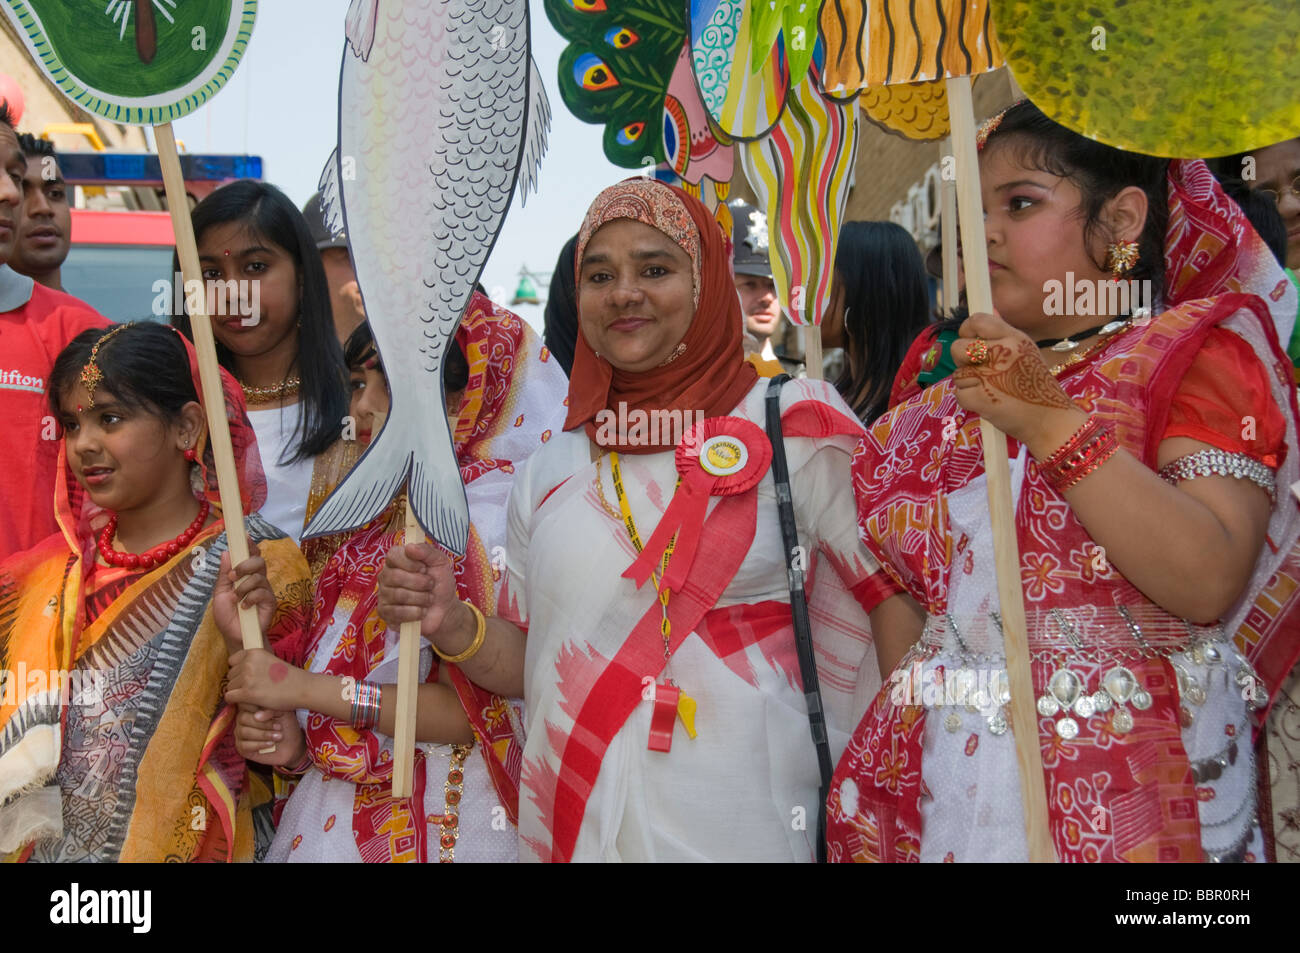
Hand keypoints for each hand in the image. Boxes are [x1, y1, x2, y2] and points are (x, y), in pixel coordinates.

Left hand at [213, 542, 274, 653]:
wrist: (234, 636)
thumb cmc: (226, 615)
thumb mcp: (220, 593)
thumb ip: (223, 574)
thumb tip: (225, 552)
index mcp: (244, 575)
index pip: (251, 555)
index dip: (250, 545)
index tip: (245, 536)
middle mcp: (257, 580)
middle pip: (259, 561)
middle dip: (245, 565)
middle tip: (233, 575)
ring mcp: (265, 591)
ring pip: (259, 577)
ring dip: (244, 586)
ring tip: (236, 598)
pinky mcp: (270, 602)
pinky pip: (263, 592)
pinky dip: (250, 598)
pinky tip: (244, 607)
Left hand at [226, 647, 302, 711]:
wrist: (302, 688)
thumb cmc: (288, 677)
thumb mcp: (270, 661)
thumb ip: (254, 662)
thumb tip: (232, 666)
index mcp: (254, 652)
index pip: (232, 661)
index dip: (238, 670)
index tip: (248, 677)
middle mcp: (248, 663)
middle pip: (230, 675)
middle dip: (238, 682)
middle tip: (253, 687)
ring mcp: (247, 677)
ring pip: (229, 686)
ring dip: (238, 692)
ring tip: (254, 694)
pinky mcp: (248, 692)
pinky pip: (229, 696)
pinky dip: (235, 701)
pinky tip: (247, 701)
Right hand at [234, 705, 306, 768]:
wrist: (292, 744)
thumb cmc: (286, 725)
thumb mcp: (283, 714)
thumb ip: (270, 710)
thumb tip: (257, 715)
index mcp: (250, 707)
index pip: (244, 704)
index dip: (258, 708)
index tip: (277, 713)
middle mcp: (242, 719)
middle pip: (243, 718)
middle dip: (263, 723)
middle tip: (279, 727)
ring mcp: (240, 733)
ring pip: (244, 732)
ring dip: (263, 734)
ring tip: (278, 736)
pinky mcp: (241, 747)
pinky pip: (245, 745)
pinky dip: (260, 744)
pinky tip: (271, 744)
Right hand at [376, 542, 464, 643]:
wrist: (445, 608)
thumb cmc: (440, 583)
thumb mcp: (439, 562)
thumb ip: (427, 551)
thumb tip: (409, 547)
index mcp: (397, 561)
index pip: (392, 555)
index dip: (410, 562)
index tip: (424, 568)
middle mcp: (386, 576)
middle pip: (394, 576)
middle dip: (419, 583)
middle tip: (430, 585)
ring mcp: (384, 594)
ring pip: (398, 595)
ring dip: (421, 598)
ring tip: (429, 599)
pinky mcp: (384, 613)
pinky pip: (396, 612)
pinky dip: (415, 612)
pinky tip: (422, 611)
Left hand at [951, 311, 1086, 451]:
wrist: (1049, 419)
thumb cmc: (1036, 386)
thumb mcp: (1027, 351)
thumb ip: (1004, 333)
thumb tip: (990, 309)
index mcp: (1014, 338)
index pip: (977, 320)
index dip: (967, 330)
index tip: (969, 339)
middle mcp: (1002, 353)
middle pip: (958, 347)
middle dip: (963, 361)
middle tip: (979, 370)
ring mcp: (990, 376)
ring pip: (958, 373)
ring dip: (969, 383)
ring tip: (991, 389)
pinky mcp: (981, 397)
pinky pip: (959, 393)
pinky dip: (969, 401)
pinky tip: (987, 402)